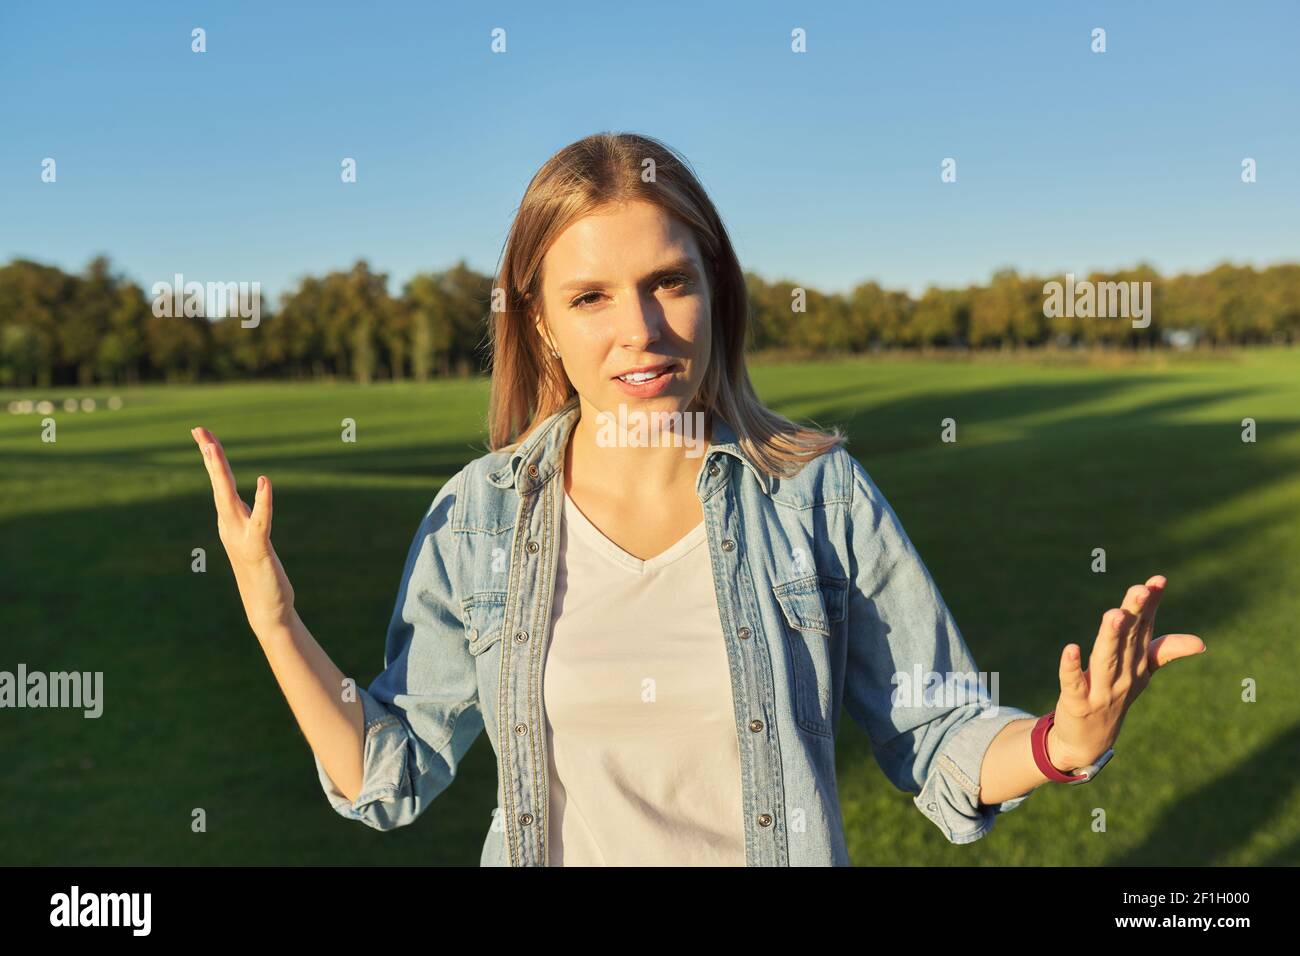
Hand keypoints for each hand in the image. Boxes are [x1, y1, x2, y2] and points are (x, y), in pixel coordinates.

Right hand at [191, 426, 295, 636]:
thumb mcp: (253, 537)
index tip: (202, 432)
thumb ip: (249, 517)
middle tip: (200, 430)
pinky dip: (262, 502)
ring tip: (212, 447)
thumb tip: (250, 497)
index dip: (212, 457)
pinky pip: (260, 521)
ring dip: (221, 473)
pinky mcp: (258, 549)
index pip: (219, 483)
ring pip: (229, 499)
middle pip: (218, 484)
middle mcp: (230, 525)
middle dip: (210, 456)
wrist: (267, 608)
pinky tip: (264, 482)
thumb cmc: (261, 574)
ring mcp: (241, 537)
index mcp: (230, 520)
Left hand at [1047, 575, 1205, 770]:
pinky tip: (1070, 648)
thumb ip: (1163, 650)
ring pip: (1106, 659)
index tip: (1157, 580)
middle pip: (1128, 640)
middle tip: (1139, 590)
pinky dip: (1071, 667)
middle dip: (1134, 614)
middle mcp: (1124, 675)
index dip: (1149, 605)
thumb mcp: (1141, 674)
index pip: (1144, 629)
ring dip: (1110, 636)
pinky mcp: (1078, 703)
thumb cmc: (1115, 697)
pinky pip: (1073, 683)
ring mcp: (1102, 691)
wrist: (1089, 742)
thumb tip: (1201, 642)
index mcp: (1137, 664)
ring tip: (1114, 613)